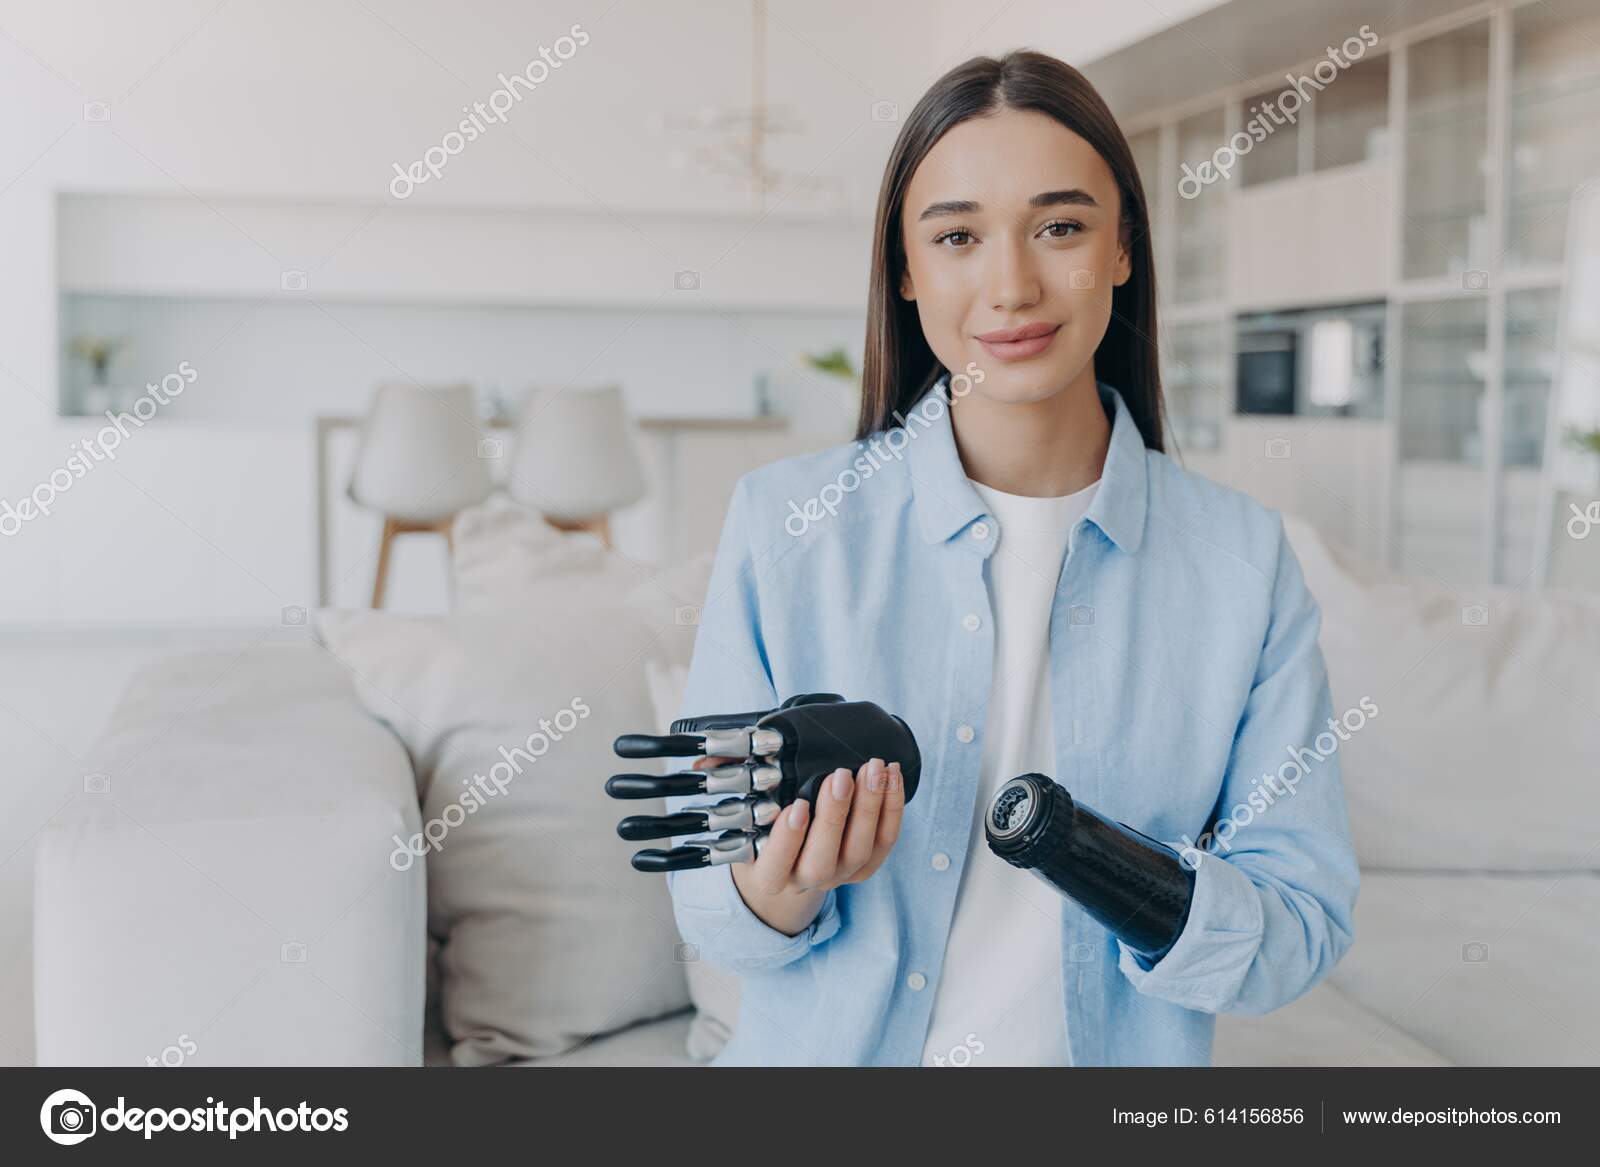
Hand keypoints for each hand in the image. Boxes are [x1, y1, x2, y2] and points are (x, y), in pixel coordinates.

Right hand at [693, 755, 905, 936]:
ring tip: (872, 768)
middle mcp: (806, 880)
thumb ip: (728, 786)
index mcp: (769, 874)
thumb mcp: (739, 820)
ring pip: (860, 848)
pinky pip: (885, 841)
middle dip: (835, 815)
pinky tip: (891, 776)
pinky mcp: (865, 867)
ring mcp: (839, 875)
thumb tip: (706, 759)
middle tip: (840, 776)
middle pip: (825, 857)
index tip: (796, 806)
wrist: (787, 875)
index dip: (788, 838)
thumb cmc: (762, 836)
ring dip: (869, 807)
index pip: (777, 862)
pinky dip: (892, 808)